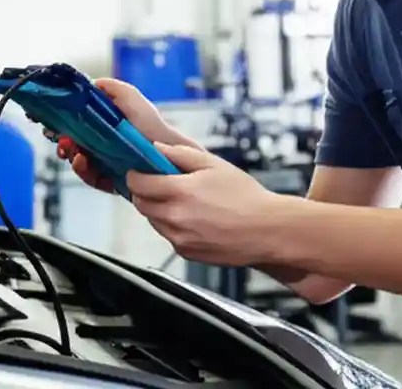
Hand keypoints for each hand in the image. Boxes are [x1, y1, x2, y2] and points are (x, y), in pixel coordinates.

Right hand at [50, 77, 192, 193]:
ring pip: (77, 160)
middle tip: (59, 138)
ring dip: (69, 155)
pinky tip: (83, 162)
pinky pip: (91, 179)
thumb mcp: (131, 98)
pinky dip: (84, 171)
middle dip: (60, 140)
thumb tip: (92, 83)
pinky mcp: (111, 181)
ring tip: (72, 151)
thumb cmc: (151, 125)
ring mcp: (106, 162)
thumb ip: (112, 88)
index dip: (59, 122)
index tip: (48, 121)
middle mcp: (101, 142)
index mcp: (103, 123)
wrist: (170, 155)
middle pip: (70, 142)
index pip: (73, 122)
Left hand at [127, 142, 283, 266]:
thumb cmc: (245, 196)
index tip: (139, 172)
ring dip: (158, 210)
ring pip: (153, 221)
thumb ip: (181, 154)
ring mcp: (179, 238)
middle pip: (141, 204)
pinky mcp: (186, 252)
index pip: (138, 184)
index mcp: (180, 191)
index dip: (135, 175)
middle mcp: (175, 217)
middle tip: (160, 185)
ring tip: (183, 203)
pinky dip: (173, 227)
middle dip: (145, 193)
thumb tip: (157, 148)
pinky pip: (168, 236)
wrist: (267, 230)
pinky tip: (194, 219)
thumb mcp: (214, 164)